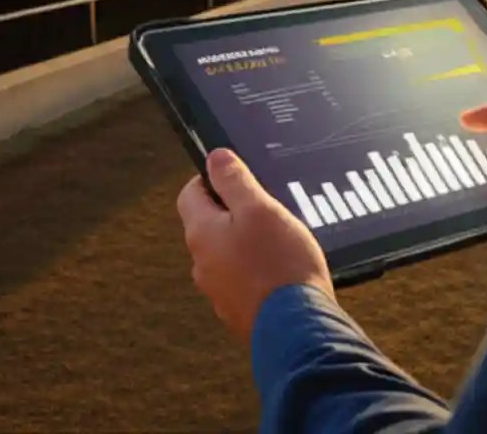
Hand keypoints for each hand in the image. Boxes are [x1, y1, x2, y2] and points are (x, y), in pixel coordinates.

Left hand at [177, 148, 334, 341]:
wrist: (296, 328)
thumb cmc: (279, 263)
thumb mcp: (260, 209)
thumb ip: (234, 181)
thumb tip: (214, 157)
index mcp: (202, 233)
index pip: (190, 194)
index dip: (210, 179)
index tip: (236, 177)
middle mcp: (202, 264)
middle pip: (208, 225)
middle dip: (233, 213)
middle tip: (267, 208)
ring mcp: (218, 292)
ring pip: (226, 255)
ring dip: (246, 244)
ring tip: (280, 241)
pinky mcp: (238, 312)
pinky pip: (242, 282)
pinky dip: (256, 272)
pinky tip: (282, 271)